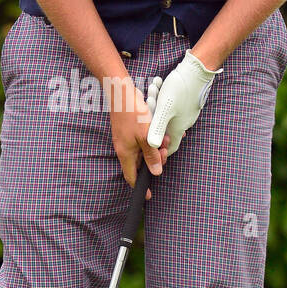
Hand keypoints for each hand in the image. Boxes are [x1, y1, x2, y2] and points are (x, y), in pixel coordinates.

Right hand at [108, 72, 168, 198]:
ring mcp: (125, 140)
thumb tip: (156, 172)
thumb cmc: (132, 113)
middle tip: (165, 152)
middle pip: (139, 164)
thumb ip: (151, 155)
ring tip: (165, 139)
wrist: (120, 92)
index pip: (131, 177)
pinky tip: (160, 133)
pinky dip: (151, 141)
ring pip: (142, 152)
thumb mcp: (146, 136)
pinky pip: (141, 142)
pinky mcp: (128, 131)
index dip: (140, 187)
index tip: (148, 195)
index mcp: (125, 154)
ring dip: (155, 149)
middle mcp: (123, 149)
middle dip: (155, 161)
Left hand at [146, 49, 222, 154]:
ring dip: (156, 101)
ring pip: (165, 112)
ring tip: (152, 88)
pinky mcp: (186, 101)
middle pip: (164, 127)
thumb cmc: (181, 88)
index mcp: (178, 128)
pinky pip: (170, 102)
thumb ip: (157, 127)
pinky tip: (158, 83)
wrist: (198, 69)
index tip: (149, 141)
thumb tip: (151, 146)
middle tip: (147, 101)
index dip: (160, 149)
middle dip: (152, 116)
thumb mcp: (165, 108)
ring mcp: (186, 112)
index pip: (171, 146)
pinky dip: (162, 94)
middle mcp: (184, 122)